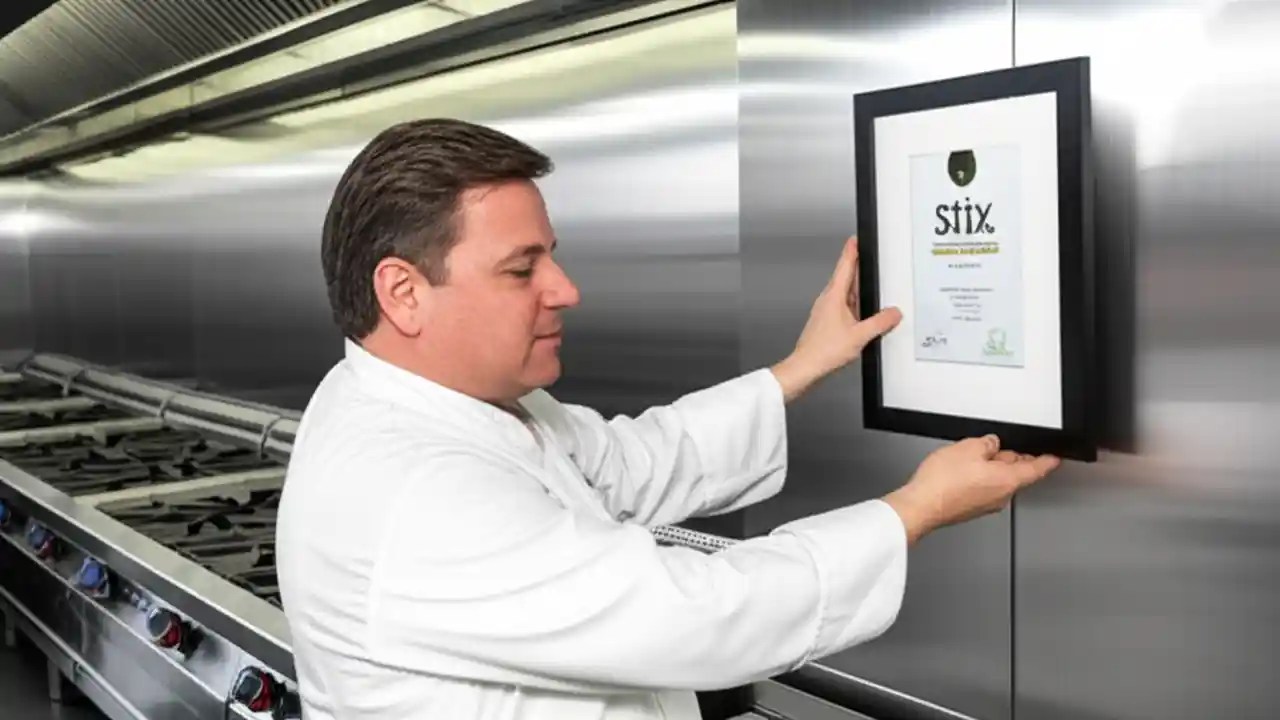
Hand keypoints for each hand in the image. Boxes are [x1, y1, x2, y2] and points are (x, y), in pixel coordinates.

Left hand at [771, 236, 902, 401]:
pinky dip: (856, 305)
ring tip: (871, 283)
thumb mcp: (860, 336)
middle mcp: (828, 301)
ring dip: (858, 288)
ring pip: (845, 294)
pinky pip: (845, 308)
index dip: (852, 251)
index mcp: (833, 296)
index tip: (856, 239)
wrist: (805, 368)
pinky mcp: (827, 323)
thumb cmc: (824, 351)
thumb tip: (893, 313)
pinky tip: (864, 313)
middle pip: (845, 278)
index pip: (845, 266)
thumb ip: (880, 323)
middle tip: (867, 256)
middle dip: (858, 267)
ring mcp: (827, 312)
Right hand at [882, 435, 1060, 544]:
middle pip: (1017, 475)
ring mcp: (986, 505)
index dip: (1048, 460)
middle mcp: (1001, 496)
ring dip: (992, 469)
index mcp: (1008, 481)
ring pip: (998, 482)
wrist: (921, 506)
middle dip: (1012, 460)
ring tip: (974, 457)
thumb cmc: (943, 483)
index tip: (1055, 457)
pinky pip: (983, 490)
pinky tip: (962, 472)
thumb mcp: (968, 448)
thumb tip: (991, 444)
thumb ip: (987, 443)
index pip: (1038, 469)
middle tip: (1003, 447)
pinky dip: (979, 479)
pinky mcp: (971, 509)